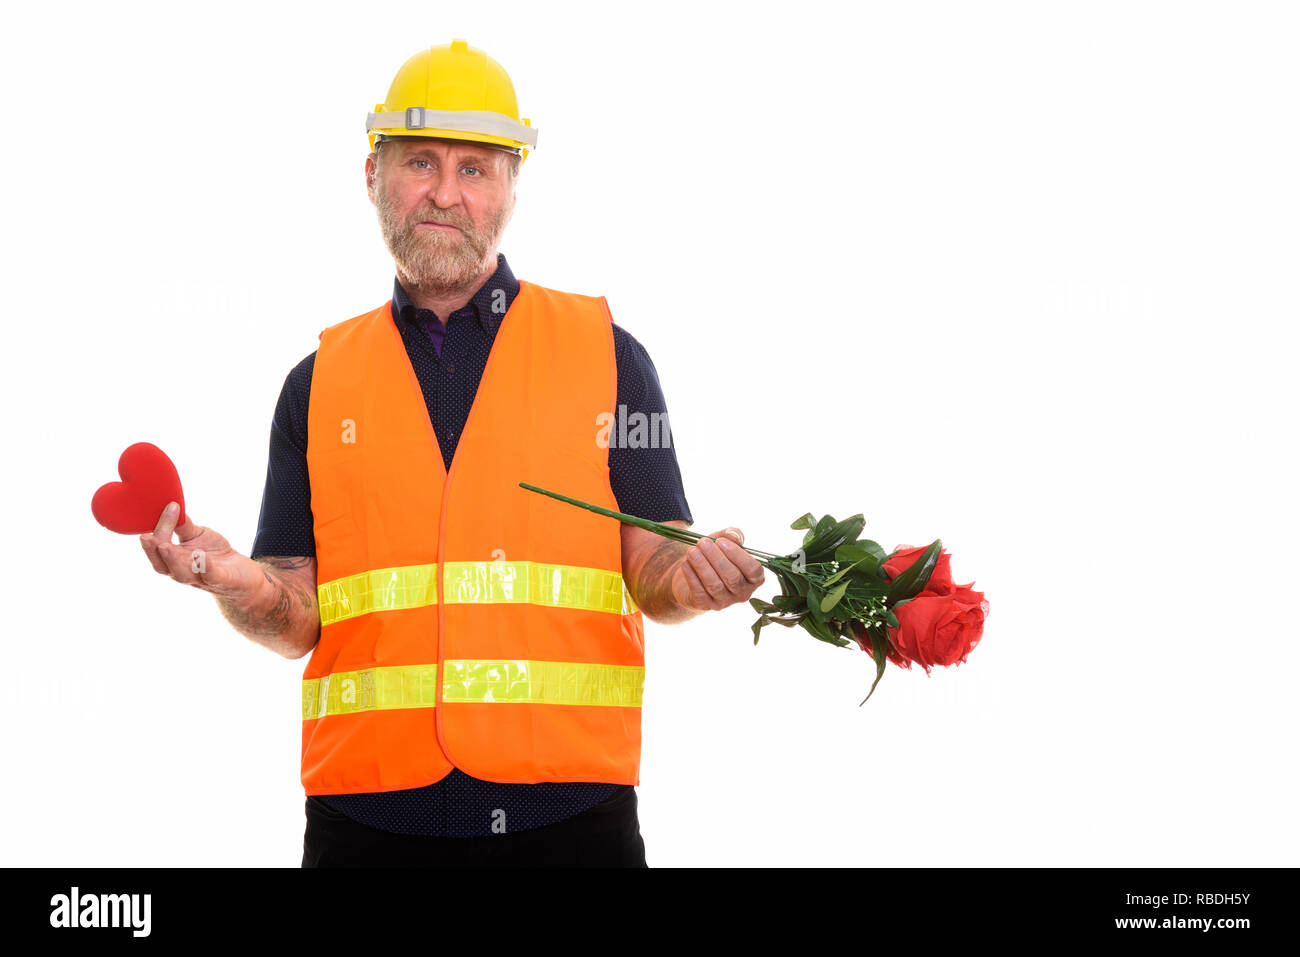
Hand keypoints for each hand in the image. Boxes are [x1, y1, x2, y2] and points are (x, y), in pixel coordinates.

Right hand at [139, 501, 263, 599]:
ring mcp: (202, 579)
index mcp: (174, 560)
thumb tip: (173, 506)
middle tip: (147, 537)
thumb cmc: (215, 554)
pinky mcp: (222, 581)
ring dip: (173, 560)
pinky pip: (211, 576)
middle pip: (163, 566)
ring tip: (166, 547)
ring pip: (182, 574)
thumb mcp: (199, 536)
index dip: (159, 530)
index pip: (159, 548)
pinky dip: (206, 567)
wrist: (242, 575)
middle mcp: (183, 572)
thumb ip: (184, 526)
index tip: (168, 508)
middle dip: (154, 551)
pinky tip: (201, 556)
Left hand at [671, 527, 766, 612]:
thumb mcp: (725, 542)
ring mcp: (724, 602)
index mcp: (753, 578)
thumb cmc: (715, 556)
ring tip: (692, 550)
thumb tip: (733, 536)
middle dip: (716, 558)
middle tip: (703, 542)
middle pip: (733, 577)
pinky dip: (691, 575)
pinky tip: (686, 563)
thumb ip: (732, 535)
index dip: (738, 555)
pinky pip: (699, 591)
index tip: (721, 541)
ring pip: (715, 585)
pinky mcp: (705, 605)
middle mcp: (742, 593)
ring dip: (702, 565)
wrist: (695, 574)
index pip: (753, 570)